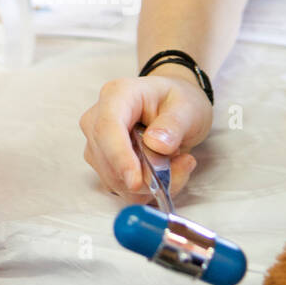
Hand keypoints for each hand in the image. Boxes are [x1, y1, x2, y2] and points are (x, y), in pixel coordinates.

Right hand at [79, 70, 213, 198]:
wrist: (173, 107)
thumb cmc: (177, 101)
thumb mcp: (187, 106)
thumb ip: (174, 124)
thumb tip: (156, 145)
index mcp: (117, 95)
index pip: (107, 129)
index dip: (119, 157)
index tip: (136, 182)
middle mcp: (98, 119)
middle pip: (108, 160)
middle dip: (145, 175)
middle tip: (184, 164)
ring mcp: (97, 144)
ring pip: (115, 180)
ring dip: (150, 183)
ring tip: (179, 163)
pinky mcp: (103, 165)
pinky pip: (122, 188)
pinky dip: (147, 189)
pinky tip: (166, 172)